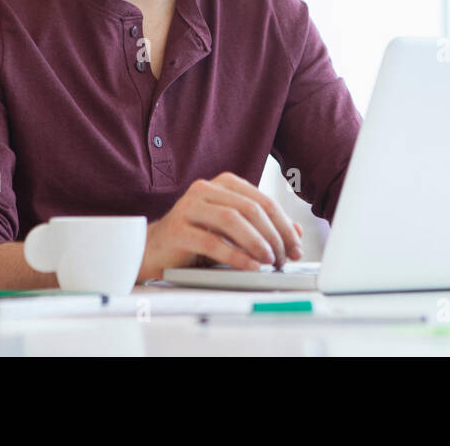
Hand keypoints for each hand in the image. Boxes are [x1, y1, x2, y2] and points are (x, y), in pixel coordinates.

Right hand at [137, 171, 303, 282]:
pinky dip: (235, 255)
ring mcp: (188, 207)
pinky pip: (212, 241)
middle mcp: (205, 189)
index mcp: (222, 184)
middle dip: (274, 235)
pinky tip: (250, 266)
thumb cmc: (196, 239)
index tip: (296, 246)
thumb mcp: (233, 231)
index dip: (284, 224)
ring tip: (271, 261)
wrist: (153, 250)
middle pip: (250, 208)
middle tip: (285, 257)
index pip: (262, 200)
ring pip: (232, 220)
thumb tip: (296, 232)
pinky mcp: (177, 229)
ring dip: (257, 242)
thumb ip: (261, 227)